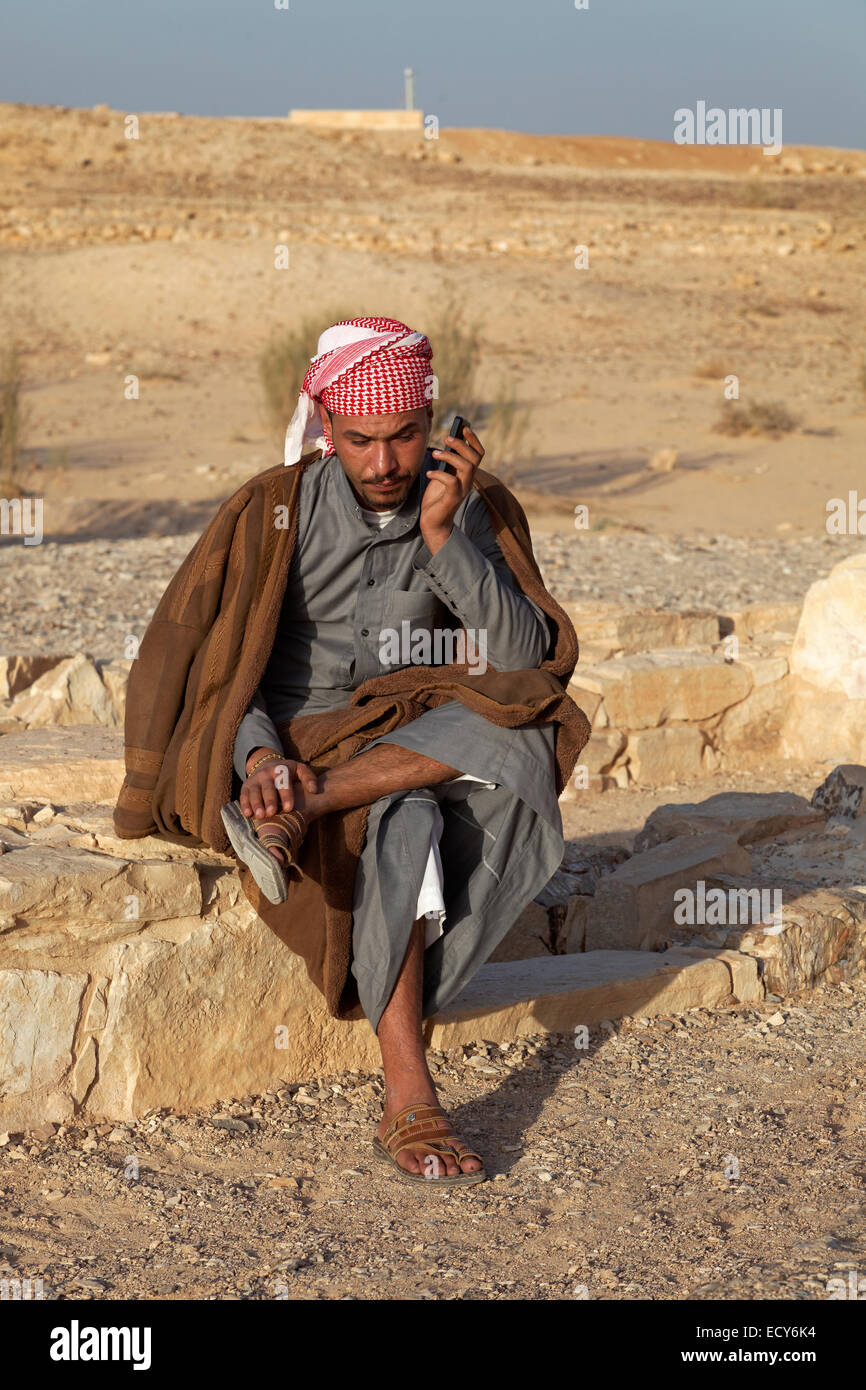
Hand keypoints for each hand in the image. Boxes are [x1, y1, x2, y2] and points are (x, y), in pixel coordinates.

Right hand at [240, 752, 318, 818]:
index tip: (289, 808)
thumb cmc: (288, 773)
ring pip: (254, 791)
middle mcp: (266, 773)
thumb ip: (308, 778)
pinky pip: (243, 795)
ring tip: (260, 815)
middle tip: (272, 813)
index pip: (284, 782)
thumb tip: (314, 790)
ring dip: (256, 804)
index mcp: (281, 769)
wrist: (268, 765)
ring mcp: (255, 779)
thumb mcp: (300, 770)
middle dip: (269, 800)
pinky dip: (245, 804)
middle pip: (267, 787)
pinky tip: (247, 814)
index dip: (286, 795)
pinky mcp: (246, 786)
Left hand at [421, 423, 484, 553]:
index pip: (478, 454)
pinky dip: (439, 474)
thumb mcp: (442, 476)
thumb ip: (446, 463)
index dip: (473, 440)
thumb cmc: (436, 498)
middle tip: (446, 438)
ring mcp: (462, 490)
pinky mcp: (453, 498)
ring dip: (451, 457)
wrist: (432, 522)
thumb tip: (446, 445)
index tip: (464, 427)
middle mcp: (468, 481)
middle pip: (475, 458)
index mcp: (467, 474)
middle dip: (462, 445)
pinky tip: (429, 472)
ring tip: (435, 453)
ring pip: (466, 467)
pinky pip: (451, 482)